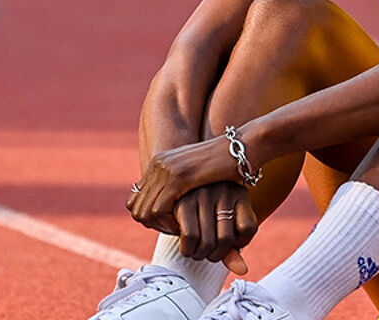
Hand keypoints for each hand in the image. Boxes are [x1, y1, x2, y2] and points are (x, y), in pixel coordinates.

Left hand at [126, 136, 242, 233]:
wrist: (243, 146)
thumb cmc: (226, 165)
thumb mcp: (196, 175)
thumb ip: (179, 186)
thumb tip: (171, 204)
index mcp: (159, 163)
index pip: (135, 200)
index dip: (149, 218)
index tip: (169, 225)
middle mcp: (158, 164)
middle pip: (136, 208)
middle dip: (153, 225)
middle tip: (175, 232)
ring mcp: (167, 169)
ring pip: (145, 212)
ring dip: (161, 227)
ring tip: (181, 231)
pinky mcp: (178, 177)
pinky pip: (159, 210)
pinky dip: (169, 224)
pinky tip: (186, 227)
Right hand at [172, 182, 257, 273]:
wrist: (180, 196)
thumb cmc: (208, 217)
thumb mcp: (225, 228)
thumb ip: (233, 250)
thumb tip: (242, 271)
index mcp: (239, 194)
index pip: (248, 228)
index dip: (240, 243)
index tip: (231, 243)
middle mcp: (223, 191)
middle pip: (226, 239)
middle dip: (215, 255)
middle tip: (208, 253)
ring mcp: (203, 194)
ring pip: (208, 241)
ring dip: (201, 255)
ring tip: (197, 252)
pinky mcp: (183, 202)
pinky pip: (191, 236)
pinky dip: (188, 249)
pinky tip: (187, 247)